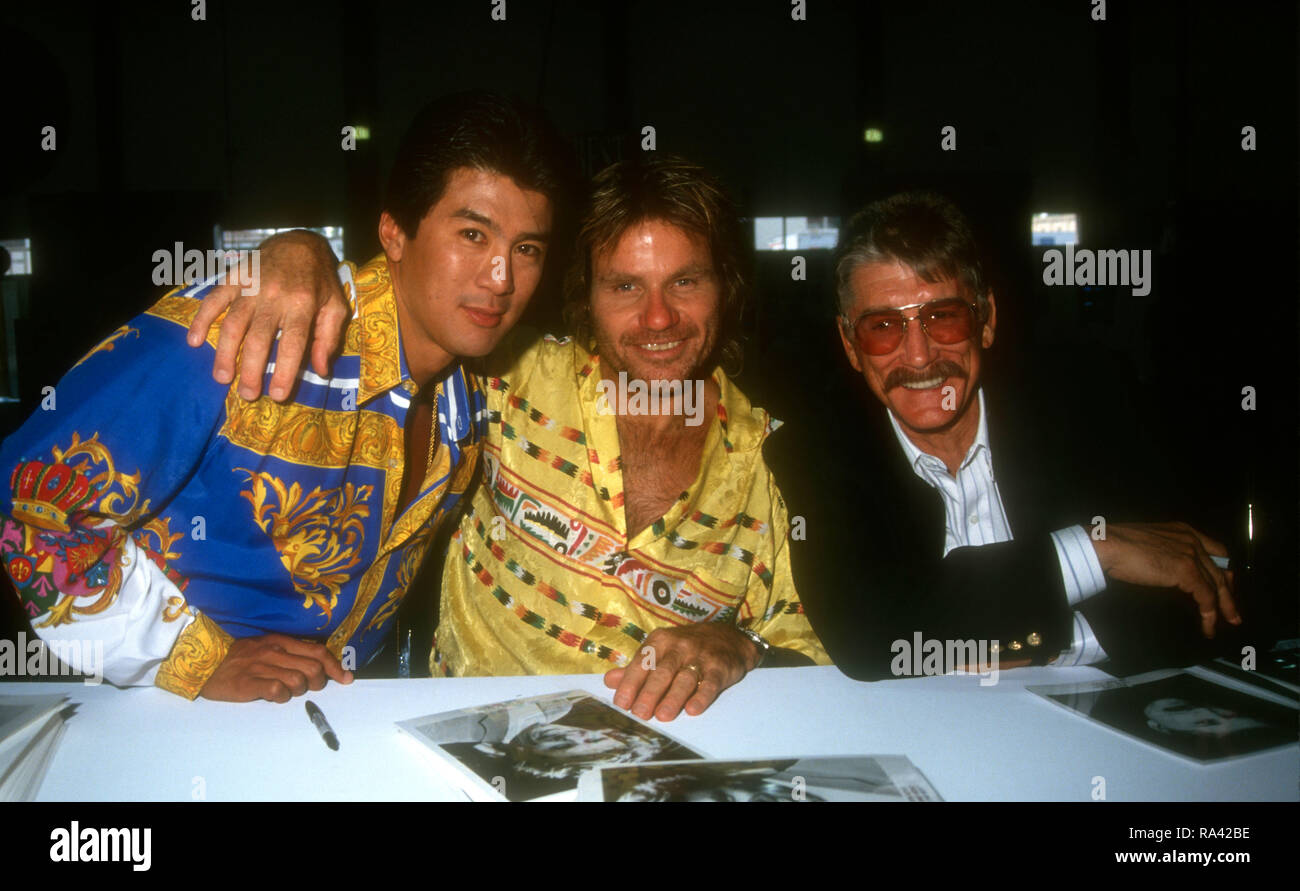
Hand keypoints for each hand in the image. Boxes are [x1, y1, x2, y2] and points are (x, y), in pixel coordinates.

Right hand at [185, 230, 349, 401]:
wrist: (299, 242)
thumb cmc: (320, 280)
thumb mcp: (336, 307)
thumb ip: (328, 338)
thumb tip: (320, 371)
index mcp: (303, 304)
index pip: (293, 343)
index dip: (285, 371)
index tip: (278, 396)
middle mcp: (274, 296)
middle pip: (259, 338)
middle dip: (252, 370)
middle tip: (247, 395)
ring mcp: (251, 286)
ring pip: (233, 323)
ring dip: (225, 353)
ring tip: (222, 378)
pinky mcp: (233, 278)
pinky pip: (214, 299)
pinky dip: (201, 319)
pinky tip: (194, 341)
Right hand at [199, 633, 353, 702]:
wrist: (204, 663)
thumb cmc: (239, 658)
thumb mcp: (266, 647)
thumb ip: (291, 654)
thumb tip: (320, 666)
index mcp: (280, 641)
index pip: (317, 651)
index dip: (335, 666)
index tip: (346, 678)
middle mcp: (273, 651)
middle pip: (312, 668)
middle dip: (318, 682)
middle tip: (308, 688)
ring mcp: (260, 666)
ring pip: (298, 680)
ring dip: (298, 691)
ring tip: (286, 691)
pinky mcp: (247, 683)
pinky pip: (276, 690)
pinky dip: (280, 696)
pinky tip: (273, 696)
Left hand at [604, 623, 761, 721]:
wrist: (727, 638)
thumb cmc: (685, 648)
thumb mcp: (660, 650)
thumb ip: (636, 667)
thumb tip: (609, 681)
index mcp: (660, 642)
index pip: (642, 663)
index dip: (631, 683)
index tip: (622, 703)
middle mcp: (679, 647)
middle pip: (663, 672)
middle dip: (650, 693)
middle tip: (640, 714)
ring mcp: (701, 657)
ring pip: (685, 679)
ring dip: (673, 698)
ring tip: (663, 716)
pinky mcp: (720, 668)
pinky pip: (710, 683)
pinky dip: (702, 697)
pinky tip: (693, 710)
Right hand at [1091, 521, 1240, 637]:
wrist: (1108, 545)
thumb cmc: (1118, 544)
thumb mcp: (1149, 544)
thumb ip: (1165, 553)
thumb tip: (1168, 570)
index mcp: (1184, 530)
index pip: (1217, 550)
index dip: (1223, 570)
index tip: (1225, 586)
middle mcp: (1192, 540)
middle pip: (1221, 570)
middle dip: (1229, 593)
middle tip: (1232, 611)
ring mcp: (1191, 554)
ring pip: (1217, 585)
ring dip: (1223, 608)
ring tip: (1226, 623)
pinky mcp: (1186, 570)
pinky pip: (1205, 596)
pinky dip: (1209, 614)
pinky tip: (1207, 625)